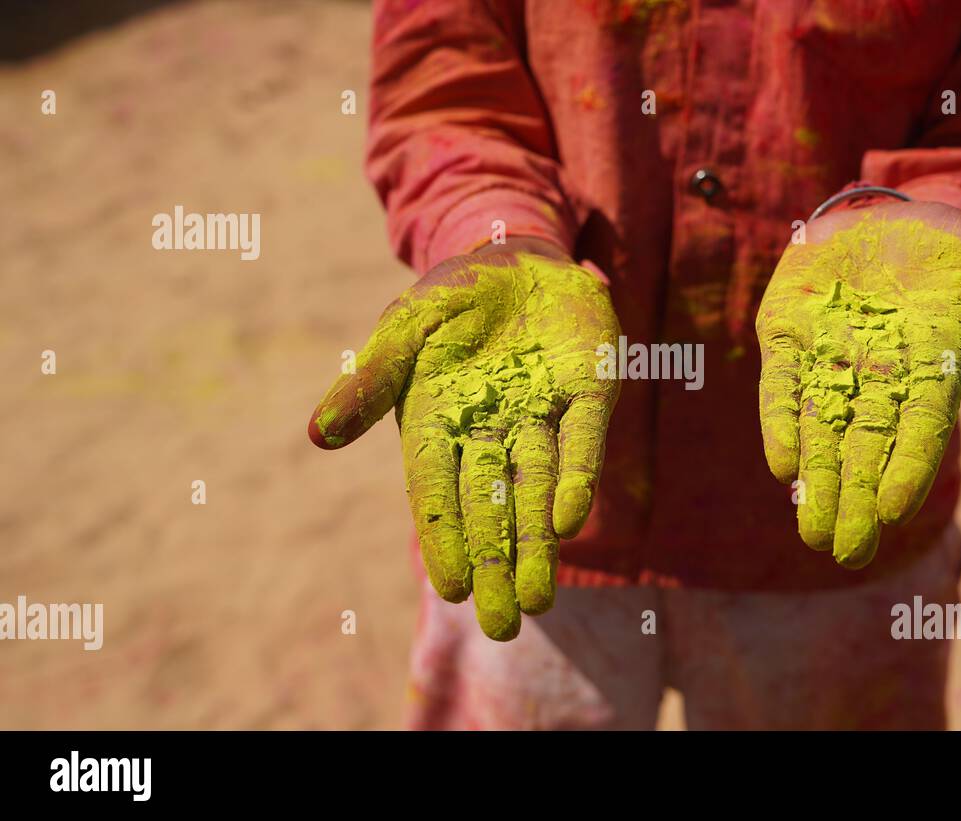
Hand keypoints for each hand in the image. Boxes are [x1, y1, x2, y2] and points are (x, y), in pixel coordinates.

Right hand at [308, 238, 620, 640]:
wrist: (520, 255)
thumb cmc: (452, 298)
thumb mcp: (404, 328)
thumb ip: (370, 379)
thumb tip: (318, 437)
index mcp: (439, 422)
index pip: (438, 492)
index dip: (446, 537)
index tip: (452, 589)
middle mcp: (491, 431)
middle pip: (491, 507)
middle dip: (496, 563)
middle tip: (504, 624)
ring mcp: (542, 415)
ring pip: (537, 488)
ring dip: (537, 542)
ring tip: (539, 600)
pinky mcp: (589, 393)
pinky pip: (581, 442)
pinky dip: (575, 479)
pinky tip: (570, 521)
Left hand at [756, 201, 960, 567]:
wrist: (876, 220)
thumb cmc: (944, 246)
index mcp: (931, 363)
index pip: (923, 425)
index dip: (910, 466)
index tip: (894, 511)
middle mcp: (878, 373)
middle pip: (867, 445)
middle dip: (856, 499)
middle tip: (846, 552)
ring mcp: (828, 357)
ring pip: (821, 428)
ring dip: (818, 480)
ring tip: (812, 531)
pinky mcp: (785, 336)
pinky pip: (780, 387)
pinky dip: (780, 424)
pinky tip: (784, 467)